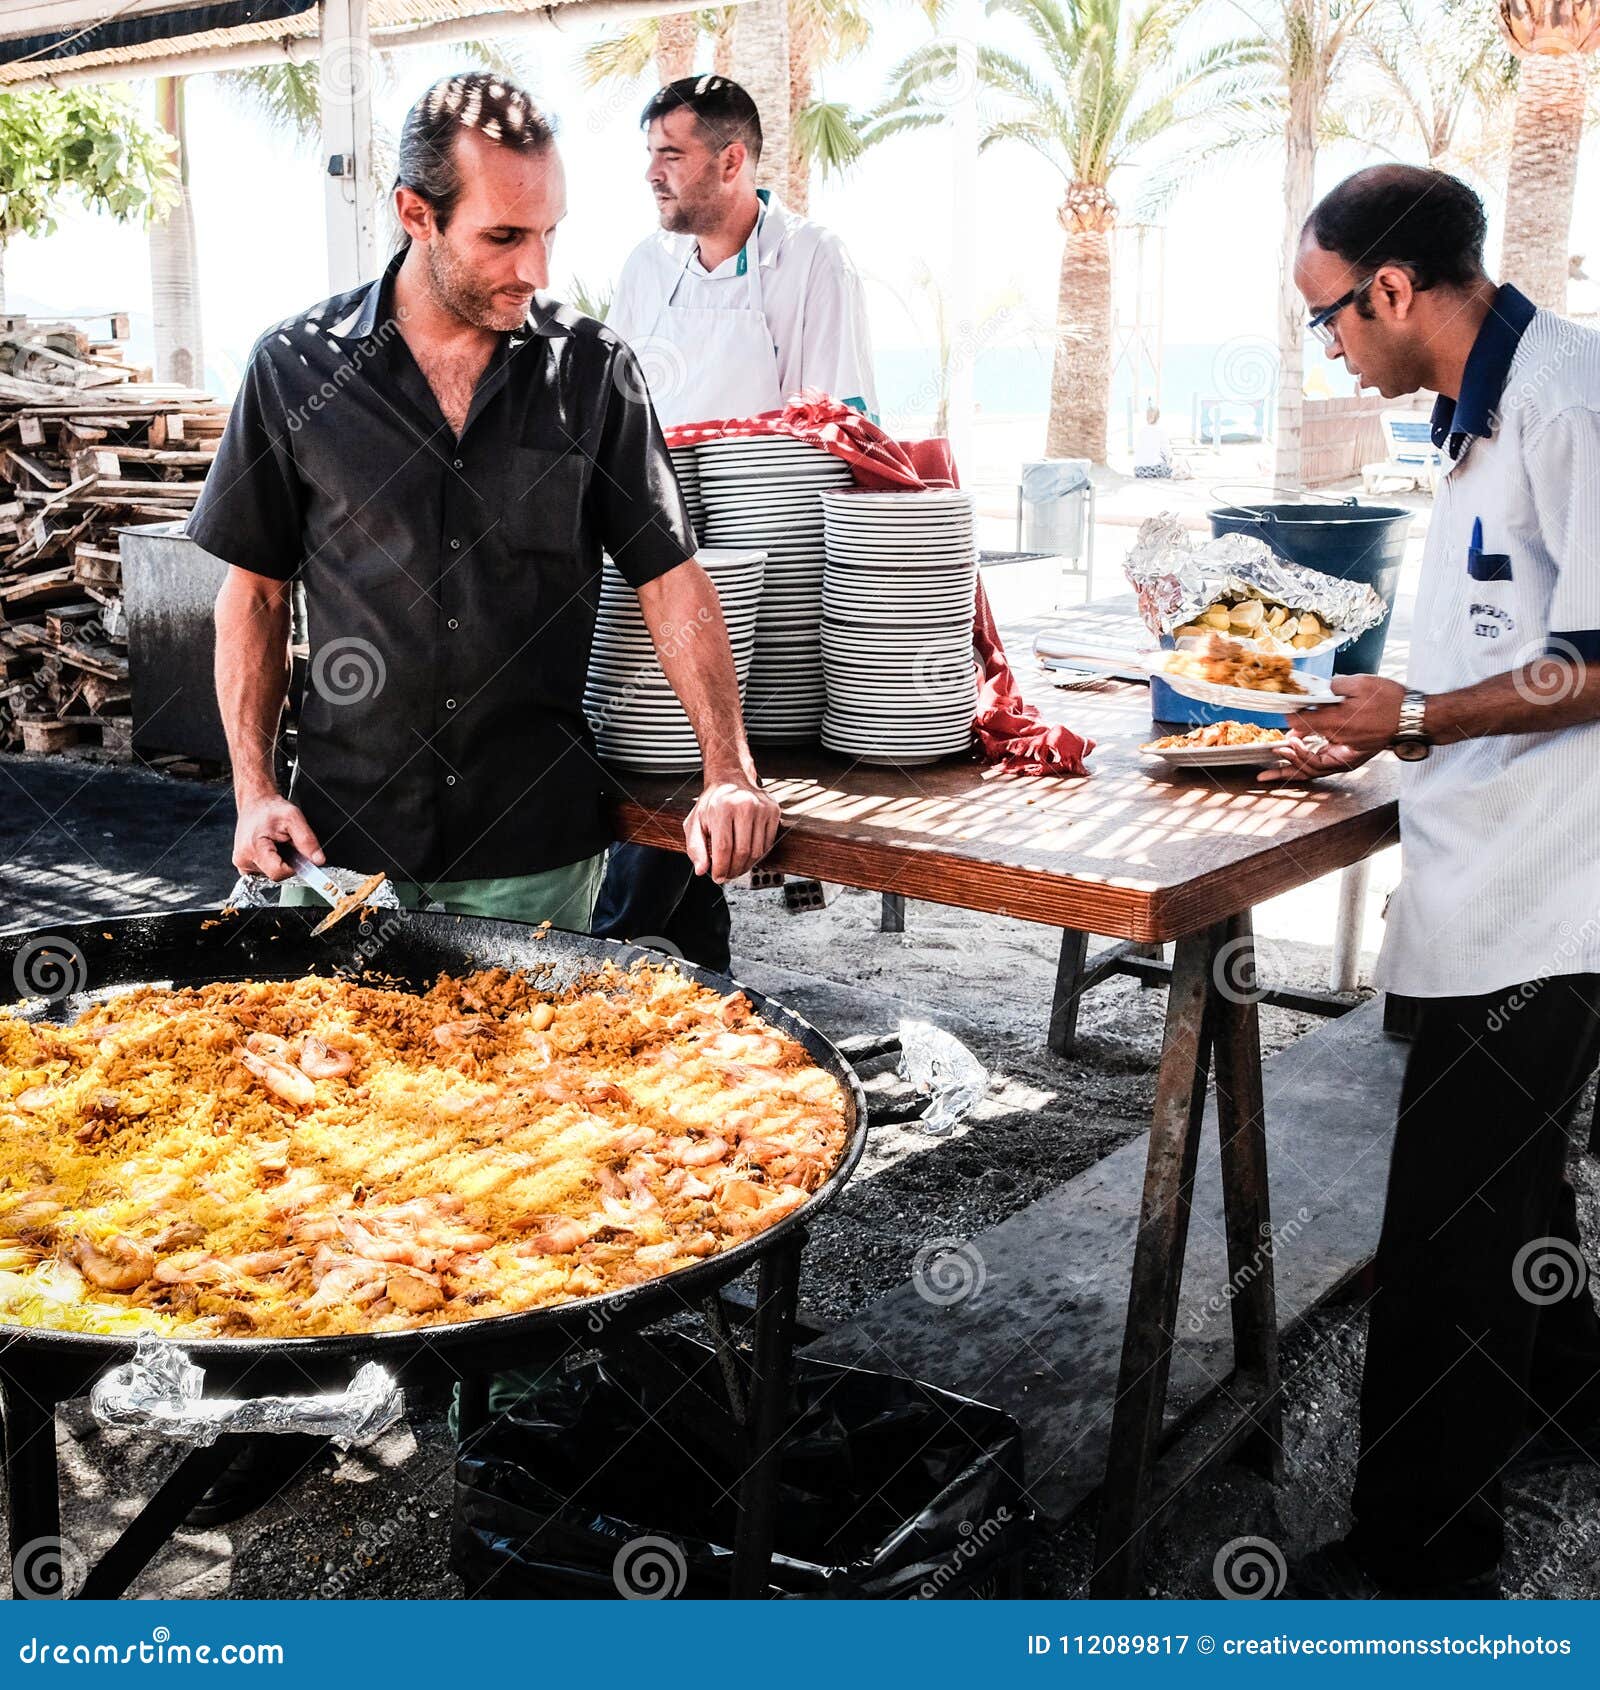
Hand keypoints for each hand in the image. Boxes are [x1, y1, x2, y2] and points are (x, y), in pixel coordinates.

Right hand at [233, 792, 323, 880]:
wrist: (256, 803)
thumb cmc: (270, 809)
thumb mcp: (293, 818)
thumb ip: (307, 840)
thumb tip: (318, 860)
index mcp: (253, 848)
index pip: (278, 873)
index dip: (294, 867)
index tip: (298, 855)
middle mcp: (243, 859)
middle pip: (276, 875)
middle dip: (287, 862)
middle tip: (286, 844)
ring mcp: (242, 863)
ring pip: (271, 874)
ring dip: (280, 862)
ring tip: (277, 844)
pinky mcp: (244, 865)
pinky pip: (265, 871)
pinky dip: (272, 862)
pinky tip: (272, 849)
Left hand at [683, 777, 780, 881]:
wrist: (731, 779)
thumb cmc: (712, 803)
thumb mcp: (695, 822)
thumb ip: (695, 847)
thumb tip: (701, 870)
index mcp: (722, 807)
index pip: (723, 848)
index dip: (720, 868)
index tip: (718, 877)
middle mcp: (744, 805)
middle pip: (742, 852)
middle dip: (734, 870)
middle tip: (728, 875)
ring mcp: (762, 808)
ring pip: (757, 851)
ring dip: (746, 866)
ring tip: (736, 867)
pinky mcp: (773, 811)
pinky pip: (767, 844)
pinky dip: (758, 855)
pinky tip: (748, 855)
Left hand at [1253, 674, 1404, 782]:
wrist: (1413, 718)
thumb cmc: (1390, 701)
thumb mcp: (1361, 684)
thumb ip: (1335, 686)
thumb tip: (1318, 690)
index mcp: (1340, 724)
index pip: (1304, 724)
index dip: (1291, 720)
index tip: (1285, 713)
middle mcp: (1341, 744)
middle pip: (1306, 757)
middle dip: (1287, 756)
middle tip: (1275, 748)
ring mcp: (1347, 755)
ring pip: (1314, 769)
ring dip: (1293, 768)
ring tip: (1274, 767)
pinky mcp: (1352, 758)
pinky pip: (1325, 767)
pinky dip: (1308, 766)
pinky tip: (1297, 762)